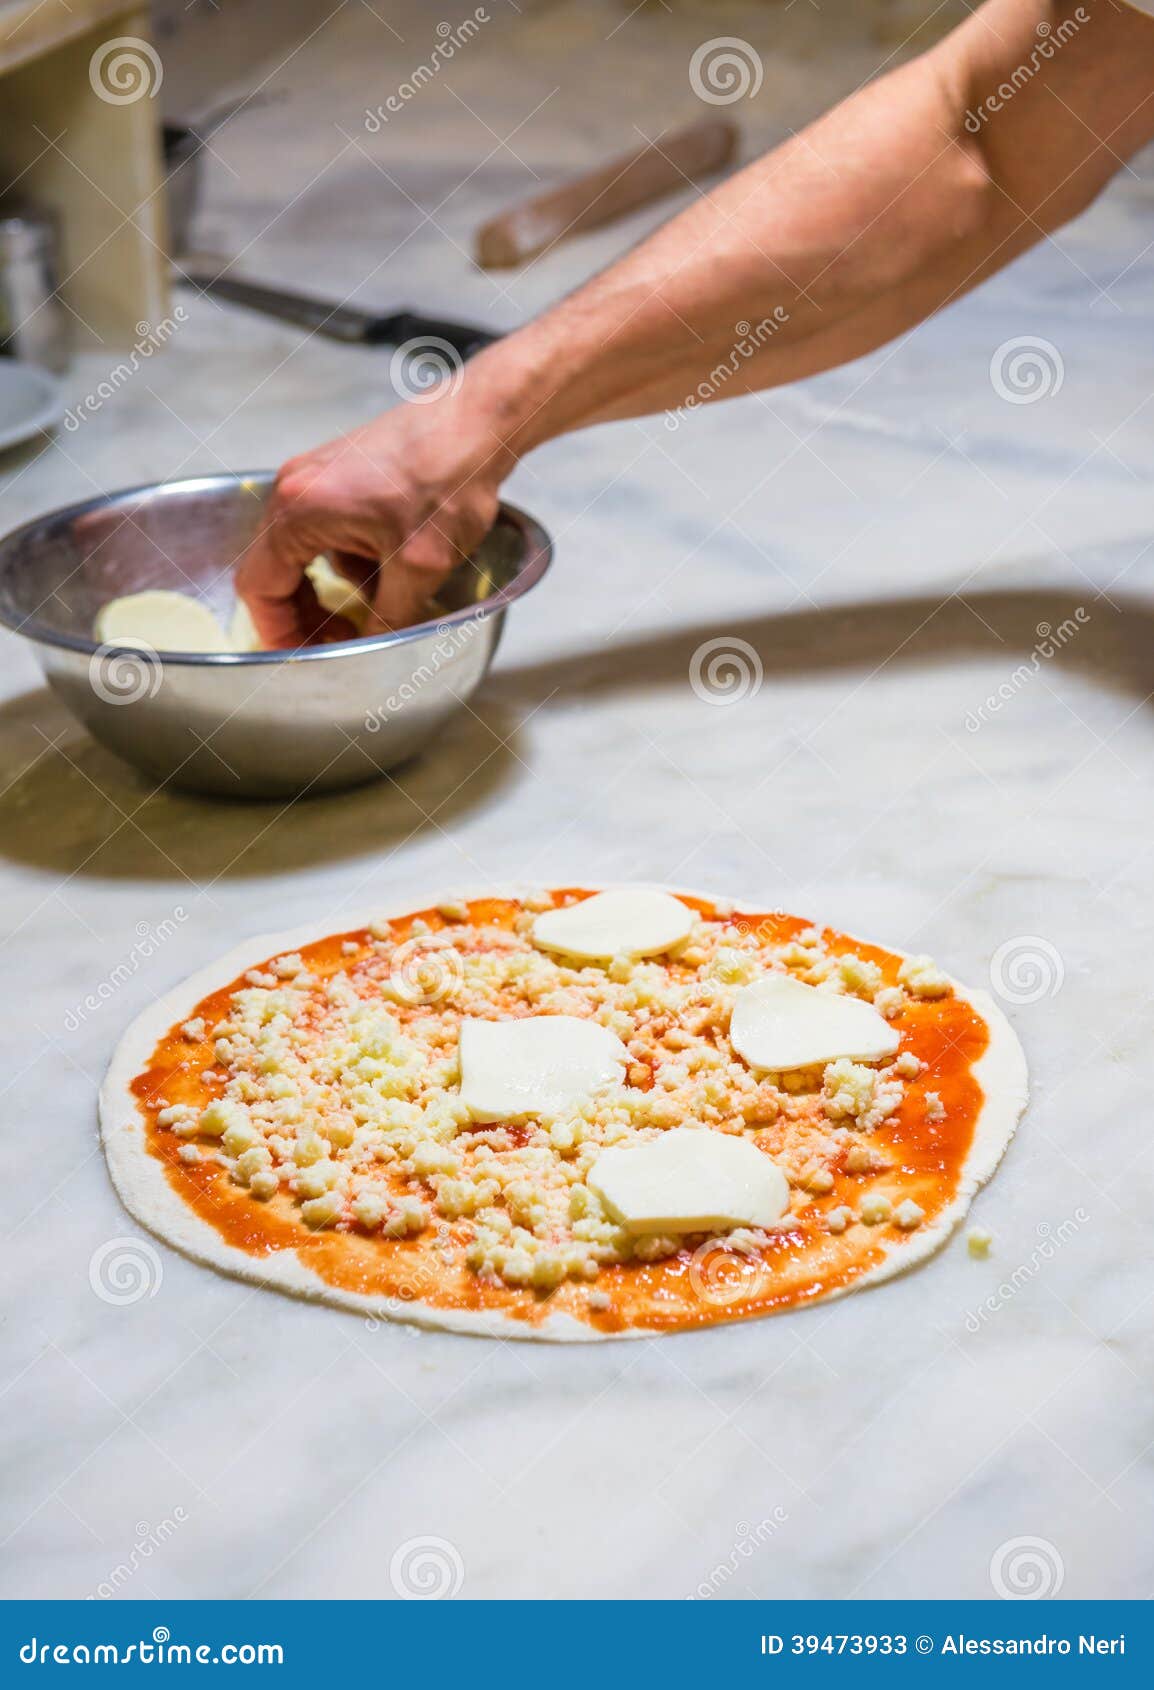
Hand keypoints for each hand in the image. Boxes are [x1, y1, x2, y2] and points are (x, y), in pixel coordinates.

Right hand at [236, 388, 512, 647]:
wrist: (479, 421)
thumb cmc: (448, 478)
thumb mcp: (420, 567)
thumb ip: (387, 618)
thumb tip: (370, 651)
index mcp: (299, 510)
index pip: (260, 586)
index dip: (279, 630)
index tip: (305, 654)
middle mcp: (294, 488)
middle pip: (276, 569)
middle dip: (307, 610)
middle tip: (342, 637)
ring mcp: (314, 475)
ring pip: (305, 551)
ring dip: (335, 583)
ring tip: (382, 598)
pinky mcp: (338, 471)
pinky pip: (326, 528)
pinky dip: (350, 555)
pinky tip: (391, 563)